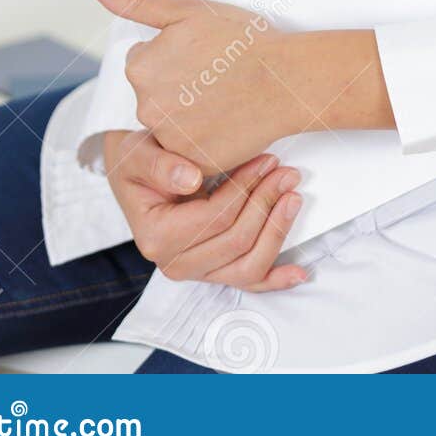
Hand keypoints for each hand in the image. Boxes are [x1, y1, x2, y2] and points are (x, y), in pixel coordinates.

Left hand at [88, 0, 394, 174]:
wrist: (286, 79)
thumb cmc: (243, 42)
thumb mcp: (187, 10)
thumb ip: (134, 0)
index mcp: (141, 68)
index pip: (144, 63)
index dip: (173, 56)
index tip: (200, 54)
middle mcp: (147, 107)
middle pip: (153, 95)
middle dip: (178, 85)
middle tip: (214, 76)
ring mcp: (171, 138)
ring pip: (170, 124)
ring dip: (189, 114)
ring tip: (223, 97)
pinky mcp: (193, 163)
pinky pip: (188, 152)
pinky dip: (204, 139)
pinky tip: (226, 121)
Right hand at [102, 129, 307, 289]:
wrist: (136, 175)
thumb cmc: (138, 163)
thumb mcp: (137, 154)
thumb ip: (160, 166)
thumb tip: (190, 178)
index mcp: (157, 237)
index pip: (213, 217)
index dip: (244, 189)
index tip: (265, 160)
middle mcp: (175, 263)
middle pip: (235, 241)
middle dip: (266, 204)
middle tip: (286, 172)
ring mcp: (197, 271)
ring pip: (247, 266)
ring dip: (276, 232)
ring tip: (293, 198)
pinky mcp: (213, 271)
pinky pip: (248, 281)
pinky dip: (276, 278)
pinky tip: (299, 271)